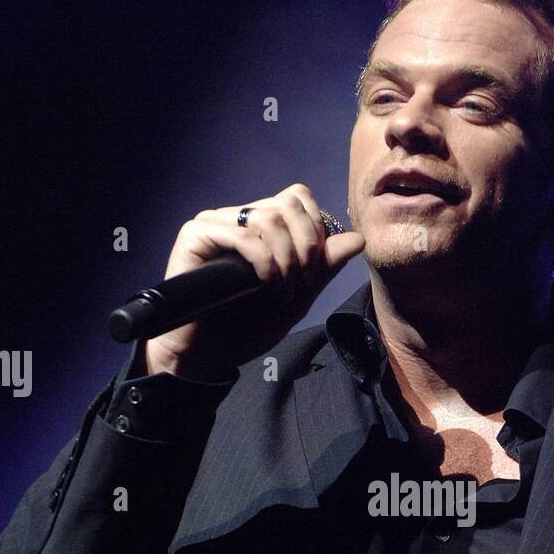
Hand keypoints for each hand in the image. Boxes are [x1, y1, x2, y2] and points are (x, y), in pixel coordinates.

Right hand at [145, 183, 364, 379]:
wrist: (207, 356)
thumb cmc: (246, 329)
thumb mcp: (296, 299)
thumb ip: (323, 268)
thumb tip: (357, 239)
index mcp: (260, 225)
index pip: (298, 198)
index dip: (316, 229)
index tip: (315, 271)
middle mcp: (238, 217)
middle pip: (288, 203)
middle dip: (308, 245)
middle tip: (304, 283)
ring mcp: (215, 223)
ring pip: (269, 217)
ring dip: (288, 258)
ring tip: (284, 293)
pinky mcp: (195, 235)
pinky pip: (244, 235)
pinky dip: (265, 262)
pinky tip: (267, 287)